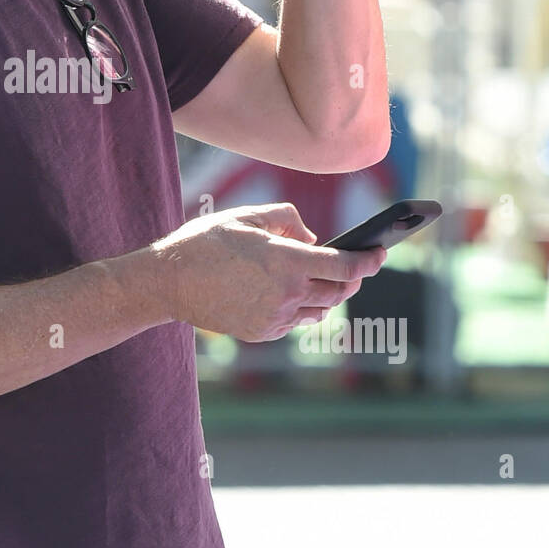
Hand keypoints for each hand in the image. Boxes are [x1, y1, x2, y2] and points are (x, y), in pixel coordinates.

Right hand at [151, 202, 385, 340]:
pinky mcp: (262, 332)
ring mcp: (275, 317)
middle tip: (353, 265)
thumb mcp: (247, 216)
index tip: (380, 253)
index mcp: (285, 260)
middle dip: (351, 278)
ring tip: (321, 278)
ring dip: (328, 294)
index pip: (344, 266)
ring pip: (320, 310)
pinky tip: (290, 293)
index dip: (368, 260)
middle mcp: (286, 293)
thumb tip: (312, 239)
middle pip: (338, 291)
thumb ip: (288, 220)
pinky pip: (295, 321)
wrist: (168, 282)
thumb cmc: (206, 242)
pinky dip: (302, 307)